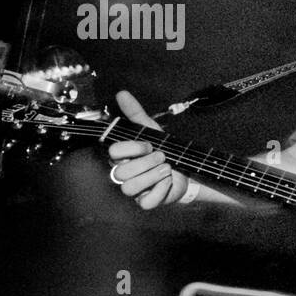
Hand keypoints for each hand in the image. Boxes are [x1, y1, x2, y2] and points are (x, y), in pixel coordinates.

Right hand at [105, 90, 189, 208]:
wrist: (182, 171)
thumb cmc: (161, 150)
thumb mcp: (151, 130)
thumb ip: (135, 113)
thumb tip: (121, 93)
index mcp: (122, 157)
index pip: (113, 153)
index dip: (132, 148)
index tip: (149, 144)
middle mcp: (124, 174)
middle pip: (122, 172)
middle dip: (146, 162)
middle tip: (162, 157)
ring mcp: (135, 190)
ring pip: (130, 188)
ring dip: (152, 176)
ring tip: (167, 168)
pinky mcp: (147, 202)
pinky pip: (146, 203)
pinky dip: (159, 191)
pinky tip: (168, 182)